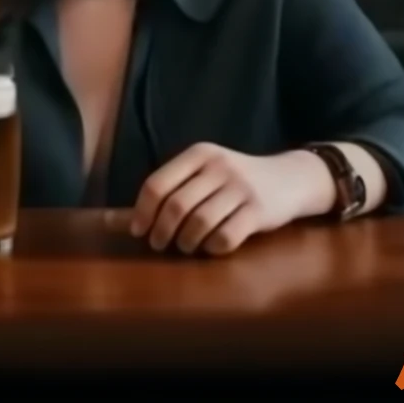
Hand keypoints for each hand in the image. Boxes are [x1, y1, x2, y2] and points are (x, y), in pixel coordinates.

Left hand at [129, 143, 333, 255]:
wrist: (289, 178)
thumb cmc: (234, 180)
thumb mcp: (202, 174)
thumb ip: (167, 191)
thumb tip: (114, 220)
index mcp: (198, 154)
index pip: (158, 183)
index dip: (142, 211)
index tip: (138, 231)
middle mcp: (218, 166)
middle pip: (176, 206)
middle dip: (161, 231)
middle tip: (159, 245)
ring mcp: (240, 187)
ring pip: (199, 223)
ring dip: (185, 242)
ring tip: (184, 246)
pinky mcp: (259, 211)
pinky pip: (226, 237)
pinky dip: (212, 248)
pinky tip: (210, 247)